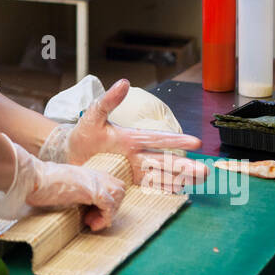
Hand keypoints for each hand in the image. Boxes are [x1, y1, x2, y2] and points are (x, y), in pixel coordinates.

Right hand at [23, 156, 125, 231]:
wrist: (34, 178)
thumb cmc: (41, 185)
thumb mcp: (63, 188)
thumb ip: (74, 193)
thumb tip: (76, 207)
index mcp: (87, 173)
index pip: (111, 185)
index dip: (107, 201)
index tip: (91, 215)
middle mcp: (94, 175)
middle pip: (120, 188)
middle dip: (112, 207)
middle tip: (93, 219)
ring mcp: (95, 181)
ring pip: (119, 195)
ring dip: (109, 213)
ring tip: (92, 223)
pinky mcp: (93, 191)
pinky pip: (109, 207)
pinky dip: (104, 219)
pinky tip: (92, 224)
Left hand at [61, 79, 208, 191]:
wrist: (67, 154)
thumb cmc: (82, 134)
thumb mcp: (93, 115)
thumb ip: (109, 101)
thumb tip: (123, 82)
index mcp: (131, 139)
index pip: (157, 139)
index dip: (175, 140)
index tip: (195, 142)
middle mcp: (136, 155)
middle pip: (165, 161)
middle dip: (186, 165)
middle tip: (206, 170)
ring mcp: (132, 170)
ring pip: (162, 174)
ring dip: (181, 178)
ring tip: (201, 181)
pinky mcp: (126, 182)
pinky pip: (148, 187)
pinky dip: (164, 190)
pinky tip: (180, 192)